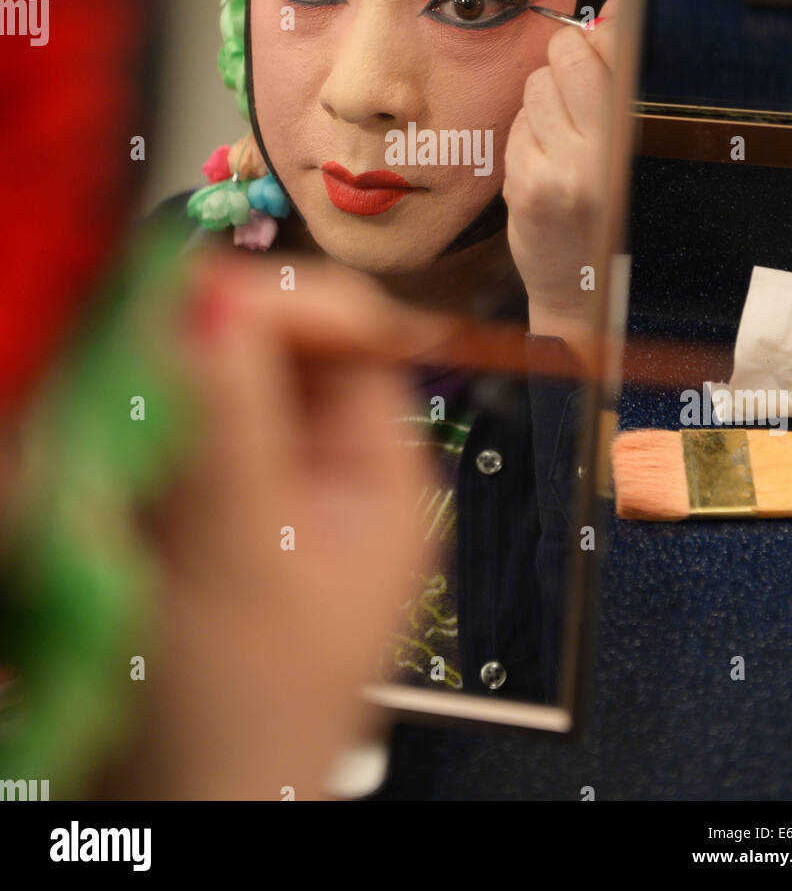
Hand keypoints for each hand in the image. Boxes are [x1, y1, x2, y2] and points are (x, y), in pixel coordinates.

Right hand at [114, 256, 434, 800]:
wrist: (178, 816)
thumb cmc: (238, 723)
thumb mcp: (244, 560)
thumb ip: (232, 420)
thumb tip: (223, 296)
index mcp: (379, 472)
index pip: (349, 333)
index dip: (277, 302)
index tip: (192, 295)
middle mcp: (326, 470)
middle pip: (269, 353)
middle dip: (194, 352)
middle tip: (126, 365)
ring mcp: (258, 492)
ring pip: (205, 391)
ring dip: (150, 399)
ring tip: (106, 442)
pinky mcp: (196, 516)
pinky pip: (161, 441)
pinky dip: (124, 443)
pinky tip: (91, 474)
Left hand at [503, 0, 616, 348]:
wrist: (585, 291)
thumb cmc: (611, 212)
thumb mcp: (629, 146)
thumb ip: (619, 78)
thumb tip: (612, 12)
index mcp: (642, 136)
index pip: (621, 50)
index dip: (607, 33)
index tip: (606, 34)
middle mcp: (608, 152)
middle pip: (569, 56)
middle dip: (567, 63)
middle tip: (577, 98)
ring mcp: (564, 168)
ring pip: (536, 86)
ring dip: (544, 104)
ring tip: (562, 142)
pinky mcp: (528, 184)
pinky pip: (517, 126)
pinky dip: (526, 138)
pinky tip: (544, 168)